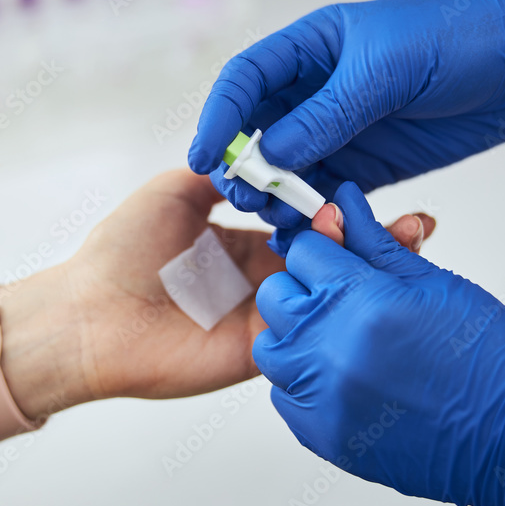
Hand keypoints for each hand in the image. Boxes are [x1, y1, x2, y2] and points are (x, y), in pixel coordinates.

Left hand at [1, 169, 434, 414]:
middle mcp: (261, 281)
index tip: (373, 194)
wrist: (90, 315)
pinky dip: (341, 309)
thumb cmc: (121, 251)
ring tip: (404, 242)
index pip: (307, 226)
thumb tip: (258, 153)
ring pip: (329, 296)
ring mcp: (265, 318)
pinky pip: (310, 331)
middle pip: (329, 262)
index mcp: (245, 244)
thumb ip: (220, 174)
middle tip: (414, 224)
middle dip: (372, 242)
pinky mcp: (261, 353)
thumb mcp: (174, 191)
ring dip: (367, 272)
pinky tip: (368, 282)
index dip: (342, 210)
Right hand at [188, 0, 504, 249]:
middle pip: (258, 132)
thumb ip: (328, 114)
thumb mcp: (386, 70)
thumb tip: (273, 154)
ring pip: (289, 171)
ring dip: (279, 197)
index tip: (206, 157)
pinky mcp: (366, 166)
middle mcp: (316, 92)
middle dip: (246, 167)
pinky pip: (327, 195)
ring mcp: (340, 131)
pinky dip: (315, 215)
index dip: (219, 117)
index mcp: (312, 50)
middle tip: (246, 198)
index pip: (246, 81)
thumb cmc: (456, 41)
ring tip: (280, 219)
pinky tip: (310, 231)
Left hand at [253, 182, 504, 505]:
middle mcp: (331, 351)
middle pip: (278, 296)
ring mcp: (324, 399)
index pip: (305, 251)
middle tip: (347, 295)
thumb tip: (342, 205)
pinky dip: (304, 383)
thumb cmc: (494, 360)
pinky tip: (343, 376)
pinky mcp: (324, 437)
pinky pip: (284, 397)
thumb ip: (375, 243)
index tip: (344, 255)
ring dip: (298, 335)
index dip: (327, 247)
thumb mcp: (434, 283)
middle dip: (307, 287)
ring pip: (272, 348)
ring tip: (341, 336)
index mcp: (362, 301)